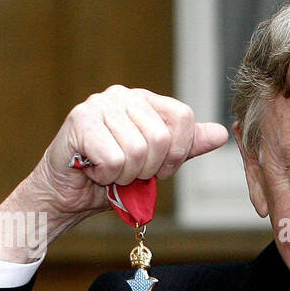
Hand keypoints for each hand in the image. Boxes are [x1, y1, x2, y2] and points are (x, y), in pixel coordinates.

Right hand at [0, 85, 228, 261]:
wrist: (68, 194)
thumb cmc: (112, 178)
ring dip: (125, 175)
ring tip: (109, 171)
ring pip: (137, 151)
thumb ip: (185, 147)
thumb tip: (222, 133)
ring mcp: (99, 104)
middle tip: (128, 172)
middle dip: (148, 169)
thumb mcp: (157, 164)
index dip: (176, 153)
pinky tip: (94, 169)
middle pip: (161, 138)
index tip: (159, 169)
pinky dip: (107, 175)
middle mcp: (123, 96)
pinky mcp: (80, 120)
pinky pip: (114, 158)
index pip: (183, 117)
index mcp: (145, 101)